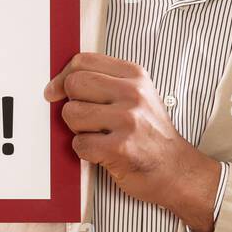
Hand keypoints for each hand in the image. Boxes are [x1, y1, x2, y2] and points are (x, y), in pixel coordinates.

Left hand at [43, 52, 218, 213]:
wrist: (176, 170)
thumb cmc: (151, 134)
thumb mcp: (139, 95)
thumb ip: (106, 83)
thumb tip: (59, 83)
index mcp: (135, 76)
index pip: (83, 61)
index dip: (62, 76)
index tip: (55, 91)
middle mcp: (133, 93)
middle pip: (74, 84)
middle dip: (72, 104)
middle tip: (85, 119)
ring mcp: (128, 120)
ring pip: (72, 114)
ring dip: (78, 130)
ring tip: (98, 136)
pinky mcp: (120, 147)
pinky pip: (79, 144)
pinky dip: (86, 152)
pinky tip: (103, 153)